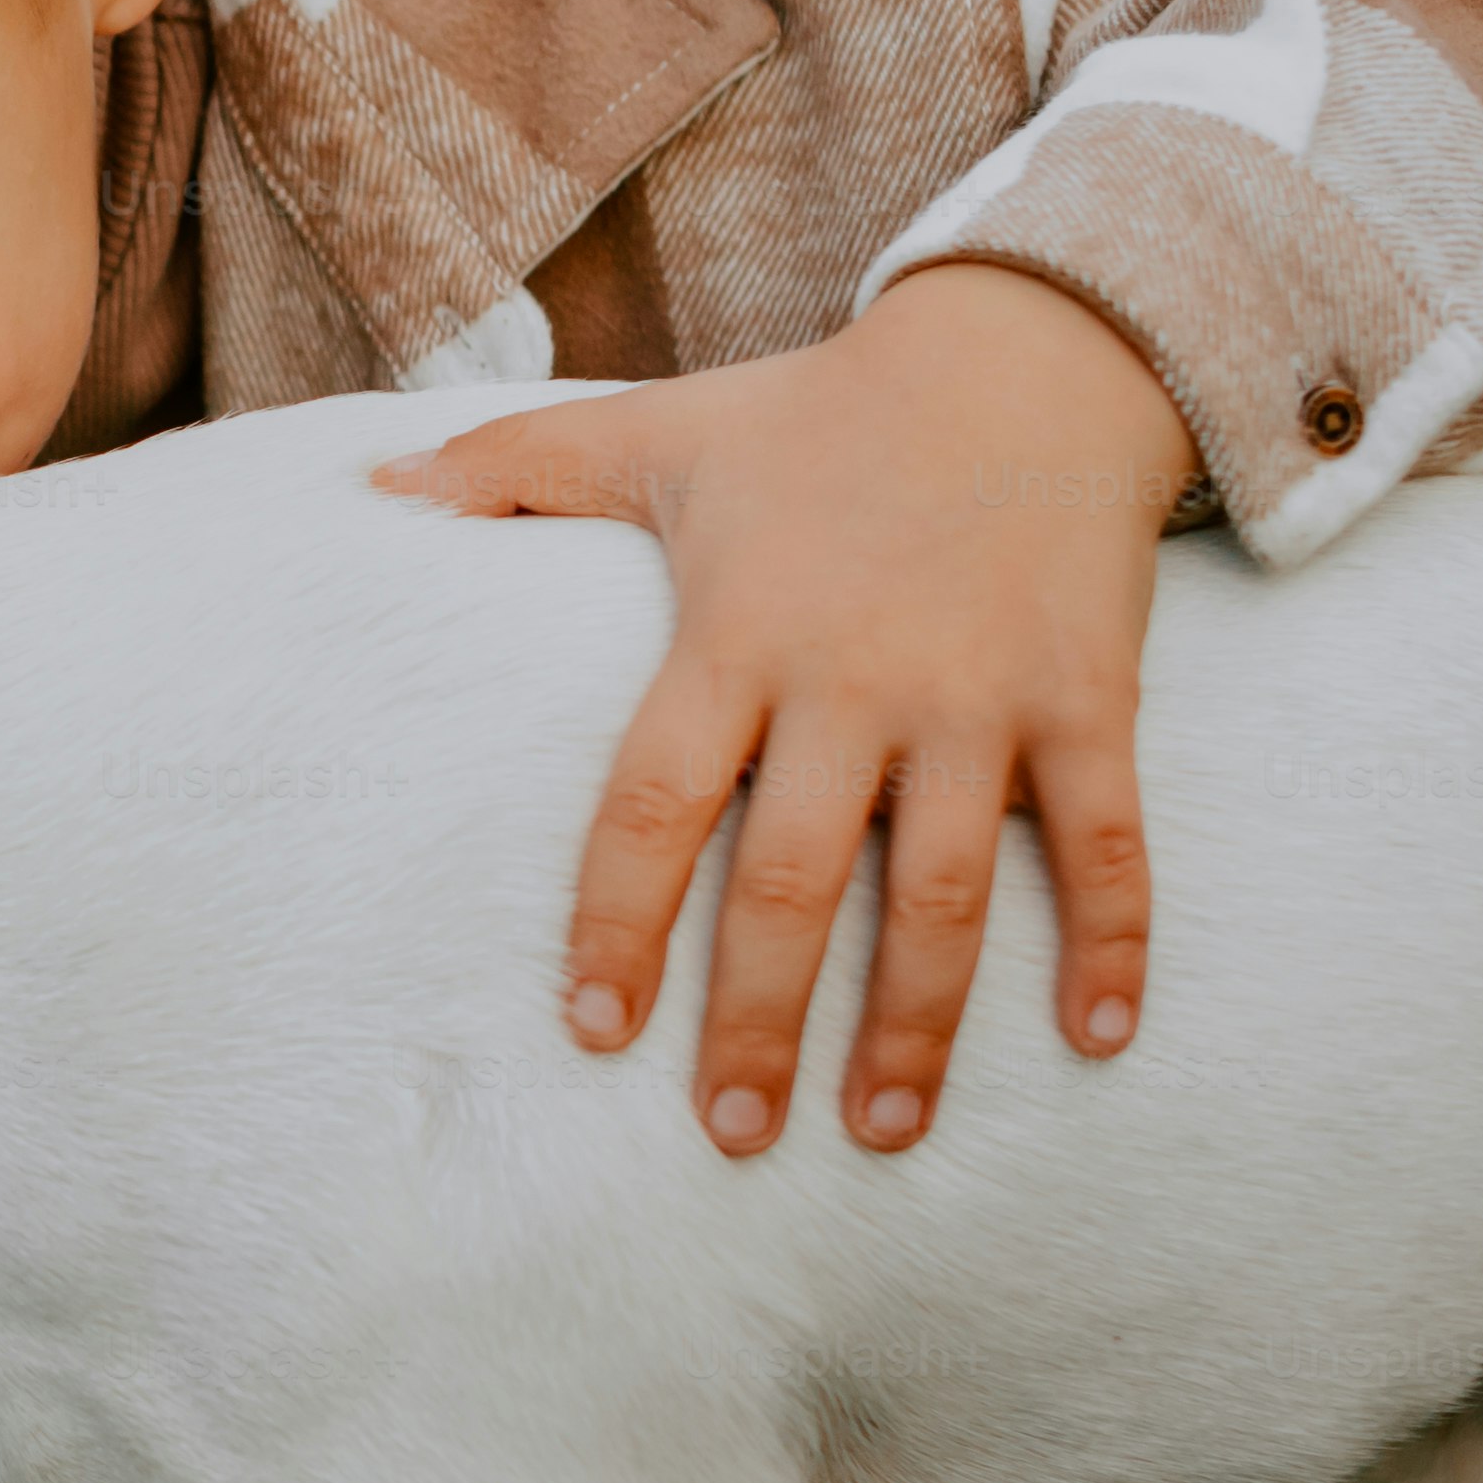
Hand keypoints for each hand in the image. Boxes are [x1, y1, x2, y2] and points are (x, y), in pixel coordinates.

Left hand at [371, 264, 1182, 1154]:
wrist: (1031, 349)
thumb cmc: (819, 415)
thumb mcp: (656, 430)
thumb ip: (509, 469)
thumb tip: (368, 491)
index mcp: (737, 634)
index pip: (654, 804)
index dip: (619, 922)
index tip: (595, 1031)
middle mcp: (857, 680)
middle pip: (794, 882)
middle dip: (760, 1018)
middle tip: (731, 1133)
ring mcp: (980, 697)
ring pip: (947, 894)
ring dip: (919, 1026)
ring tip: (881, 1133)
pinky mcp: (1092, 698)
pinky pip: (1108, 841)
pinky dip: (1114, 942)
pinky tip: (1099, 1043)